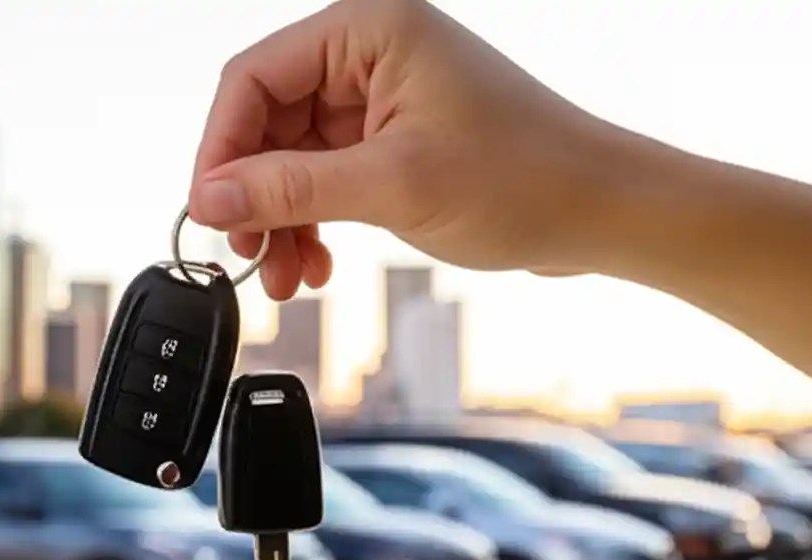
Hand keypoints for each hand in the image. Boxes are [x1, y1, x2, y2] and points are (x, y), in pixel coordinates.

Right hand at [189, 0, 628, 299]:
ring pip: (291, 159)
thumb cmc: (525, 178)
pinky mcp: (391, 141)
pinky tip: (316, 265)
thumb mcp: (391, 185)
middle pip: (266, 122)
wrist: (601, 212)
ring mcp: (380, 99)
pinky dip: (312, 223)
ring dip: (281, 220)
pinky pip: (324, 178)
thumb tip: (210, 199)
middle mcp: (369, 55)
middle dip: (254, 196)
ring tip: (286, 277)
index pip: (254, 78)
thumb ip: (290, 189)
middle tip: (248, 255)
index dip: (221, 149)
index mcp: (369, 30)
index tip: (210, 211)